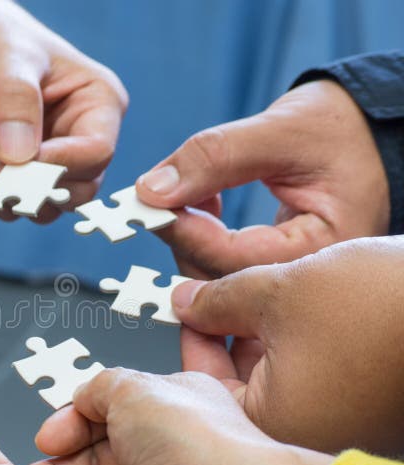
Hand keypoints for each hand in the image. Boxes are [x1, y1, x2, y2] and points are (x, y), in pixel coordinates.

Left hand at [0, 0, 127, 221]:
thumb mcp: (4, 53)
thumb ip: (15, 100)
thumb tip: (22, 158)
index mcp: (96, 101)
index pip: (96, 152)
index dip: (60, 165)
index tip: (18, 164)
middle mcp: (80, 134)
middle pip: (80, 186)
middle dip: (39, 189)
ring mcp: (50, 156)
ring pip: (51, 202)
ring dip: (17, 199)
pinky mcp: (19, 170)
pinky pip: (19, 201)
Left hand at [134, 80, 388, 277]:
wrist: (370, 129)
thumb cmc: (343, 126)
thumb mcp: (280, 131)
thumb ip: (215, 158)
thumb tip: (152, 190)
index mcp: (326, 250)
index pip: (234, 261)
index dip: (184, 232)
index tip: (149, 204)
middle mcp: (309, 278)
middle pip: (221, 282)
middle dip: (183, 238)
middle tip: (159, 198)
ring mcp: (291, 278)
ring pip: (217, 279)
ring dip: (189, 237)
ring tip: (189, 190)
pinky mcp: (274, 267)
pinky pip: (226, 268)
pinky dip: (202, 237)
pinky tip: (203, 202)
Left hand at [171, 235, 403, 454]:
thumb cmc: (390, 306)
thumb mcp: (280, 290)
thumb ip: (219, 299)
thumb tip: (188, 303)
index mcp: (276, 426)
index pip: (203, 390)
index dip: (189, 340)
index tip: (180, 308)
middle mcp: (307, 437)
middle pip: (238, 383)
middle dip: (221, 332)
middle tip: (206, 293)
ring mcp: (339, 425)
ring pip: (274, 375)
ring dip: (256, 332)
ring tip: (246, 290)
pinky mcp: (365, 408)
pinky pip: (311, 375)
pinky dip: (293, 342)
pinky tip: (286, 306)